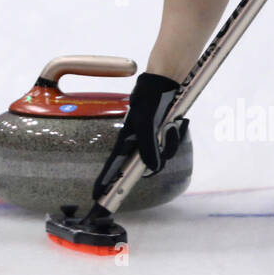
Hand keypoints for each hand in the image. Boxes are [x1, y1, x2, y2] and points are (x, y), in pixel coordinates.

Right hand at [91, 72, 188, 199]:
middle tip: (165, 134)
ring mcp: (151, 138)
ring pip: (161, 154)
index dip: (106, 180)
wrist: (166, 79)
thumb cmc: (149, 97)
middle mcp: (137, 141)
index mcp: (126, 139)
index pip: (114, 164)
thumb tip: (151, 168)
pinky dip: (174, 135)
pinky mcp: (163, 132)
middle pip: (144, 164)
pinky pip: (169, 143)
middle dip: (158, 155)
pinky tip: (176, 123)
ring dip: (169, 142)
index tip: (97, 195)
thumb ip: (148, 147)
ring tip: (172, 124)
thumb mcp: (146, 122)